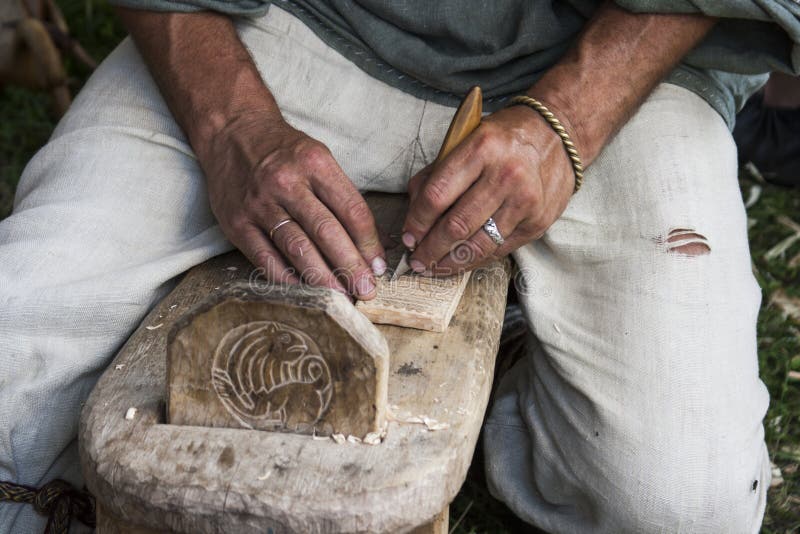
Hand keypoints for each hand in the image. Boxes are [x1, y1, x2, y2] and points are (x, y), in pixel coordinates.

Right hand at [202, 111, 385, 298]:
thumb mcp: (318, 157)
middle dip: (350, 266)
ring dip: (323, 278)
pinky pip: (266, 259)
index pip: (351, 210)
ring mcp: (259, 204)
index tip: (378, 267)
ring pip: (297, 249)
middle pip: (326, 232)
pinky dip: (288, 280)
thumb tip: (365, 244)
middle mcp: (286, 183)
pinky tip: (306, 292)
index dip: (369, 243)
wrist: (232, 132)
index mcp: (315, 164)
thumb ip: (340, 195)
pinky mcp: (237, 223)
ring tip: (341, 297)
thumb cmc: (284, 151)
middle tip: (366, 290)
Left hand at [402, 104, 575, 273]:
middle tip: (415, 261)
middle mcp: (505, 175)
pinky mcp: (537, 222)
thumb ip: (436, 175)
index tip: (407, 237)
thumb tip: (413, 215)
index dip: (417, 222)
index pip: (437, 195)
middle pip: (456, 226)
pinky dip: (474, 261)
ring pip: (478, 245)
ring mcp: (525, 201)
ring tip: (432, 268)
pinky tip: (458, 263)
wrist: (558, 137)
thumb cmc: (503, 140)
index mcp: (480, 149)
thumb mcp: (465, 141)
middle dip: (429, 250)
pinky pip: (499, 250)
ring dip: (449, 263)